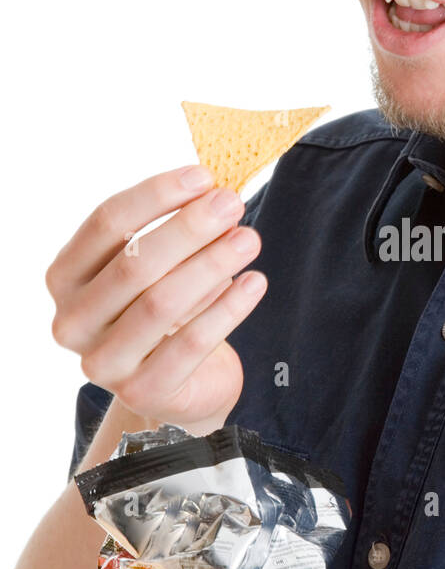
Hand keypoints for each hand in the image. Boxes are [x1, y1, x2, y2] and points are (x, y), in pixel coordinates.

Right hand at [46, 165, 266, 433]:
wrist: (179, 386)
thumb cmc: (166, 311)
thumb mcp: (160, 267)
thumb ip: (175, 233)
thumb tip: (216, 195)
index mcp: (65, 277)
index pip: (105, 223)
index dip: (156, 195)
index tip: (203, 176)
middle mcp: (72, 321)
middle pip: (133, 262)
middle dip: (189, 227)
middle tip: (232, 203)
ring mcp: (103, 362)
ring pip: (161, 302)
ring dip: (211, 264)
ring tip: (249, 239)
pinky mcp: (143, 392)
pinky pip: (191, 344)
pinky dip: (227, 309)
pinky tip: (254, 282)